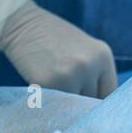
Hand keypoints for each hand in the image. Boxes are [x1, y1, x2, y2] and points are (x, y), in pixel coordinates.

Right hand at [0, 2, 117, 98]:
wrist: (22, 24)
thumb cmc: (52, 37)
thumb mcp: (84, 50)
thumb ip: (95, 73)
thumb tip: (97, 108)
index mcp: (103, 56)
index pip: (109, 94)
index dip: (96, 101)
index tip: (84, 101)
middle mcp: (90, 66)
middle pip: (90, 101)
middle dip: (77, 100)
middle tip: (62, 88)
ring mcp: (69, 75)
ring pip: (71, 106)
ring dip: (62, 103)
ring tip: (51, 85)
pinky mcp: (48, 83)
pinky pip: (52, 103)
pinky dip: (46, 100)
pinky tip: (41, 86)